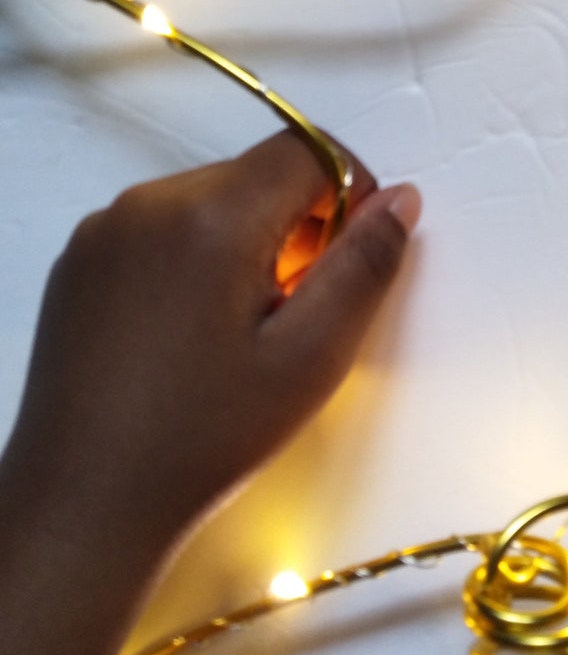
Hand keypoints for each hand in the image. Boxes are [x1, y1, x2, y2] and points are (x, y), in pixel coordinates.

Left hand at [0, 132, 419, 654]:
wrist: (85, 505)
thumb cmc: (201, 440)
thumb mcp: (311, 358)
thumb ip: (364, 267)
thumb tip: (399, 201)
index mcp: (213, 218)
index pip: (307, 149)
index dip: (349, 190)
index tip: (348, 256)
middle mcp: (150, 204)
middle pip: (256, 174)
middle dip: (295, 225)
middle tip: (296, 312)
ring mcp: (106, 230)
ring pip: (210, 199)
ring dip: (244, 241)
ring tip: (240, 330)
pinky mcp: (80, 260)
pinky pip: (161, 227)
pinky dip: (193, 257)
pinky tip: (191, 333)